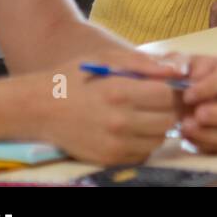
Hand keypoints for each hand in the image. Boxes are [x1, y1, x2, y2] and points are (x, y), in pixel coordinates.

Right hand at [33, 50, 184, 164]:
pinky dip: (143, 143)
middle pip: (168, 119)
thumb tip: (177, 70)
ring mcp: (114, 144)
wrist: (38, 108)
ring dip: (156, 127)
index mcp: (120, 91)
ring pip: (158, 139)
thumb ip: (145, 63)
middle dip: (166, 109)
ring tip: (141, 115)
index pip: (167, 95)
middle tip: (153, 102)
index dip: (169, 89)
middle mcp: (119, 121)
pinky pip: (143, 154)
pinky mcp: (108, 159)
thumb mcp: (108, 58)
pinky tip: (130, 130)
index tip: (160, 86)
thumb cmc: (75, 78)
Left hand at [167, 52, 216, 153]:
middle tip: (198, 115)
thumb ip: (174, 63)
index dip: (212, 86)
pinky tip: (186, 136)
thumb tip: (179, 71)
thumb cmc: (178, 76)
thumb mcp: (173, 63)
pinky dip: (203, 144)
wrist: (167, 99)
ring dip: (212, 133)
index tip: (187, 96)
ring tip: (186, 128)